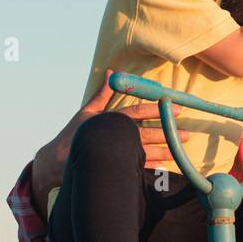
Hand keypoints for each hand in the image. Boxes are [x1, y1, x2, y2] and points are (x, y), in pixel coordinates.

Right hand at [29, 69, 191, 211]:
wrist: (56, 163)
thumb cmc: (74, 135)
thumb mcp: (86, 111)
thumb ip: (102, 94)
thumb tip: (112, 73)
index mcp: (110, 121)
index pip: (137, 112)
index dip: (156, 109)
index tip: (174, 108)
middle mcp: (115, 137)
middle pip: (145, 134)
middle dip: (167, 133)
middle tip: (185, 134)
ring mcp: (116, 153)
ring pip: (145, 152)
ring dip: (165, 151)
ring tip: (180, 151)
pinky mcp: (115, 167)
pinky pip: (137, 168)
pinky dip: (151, 167)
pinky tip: (166, 166)